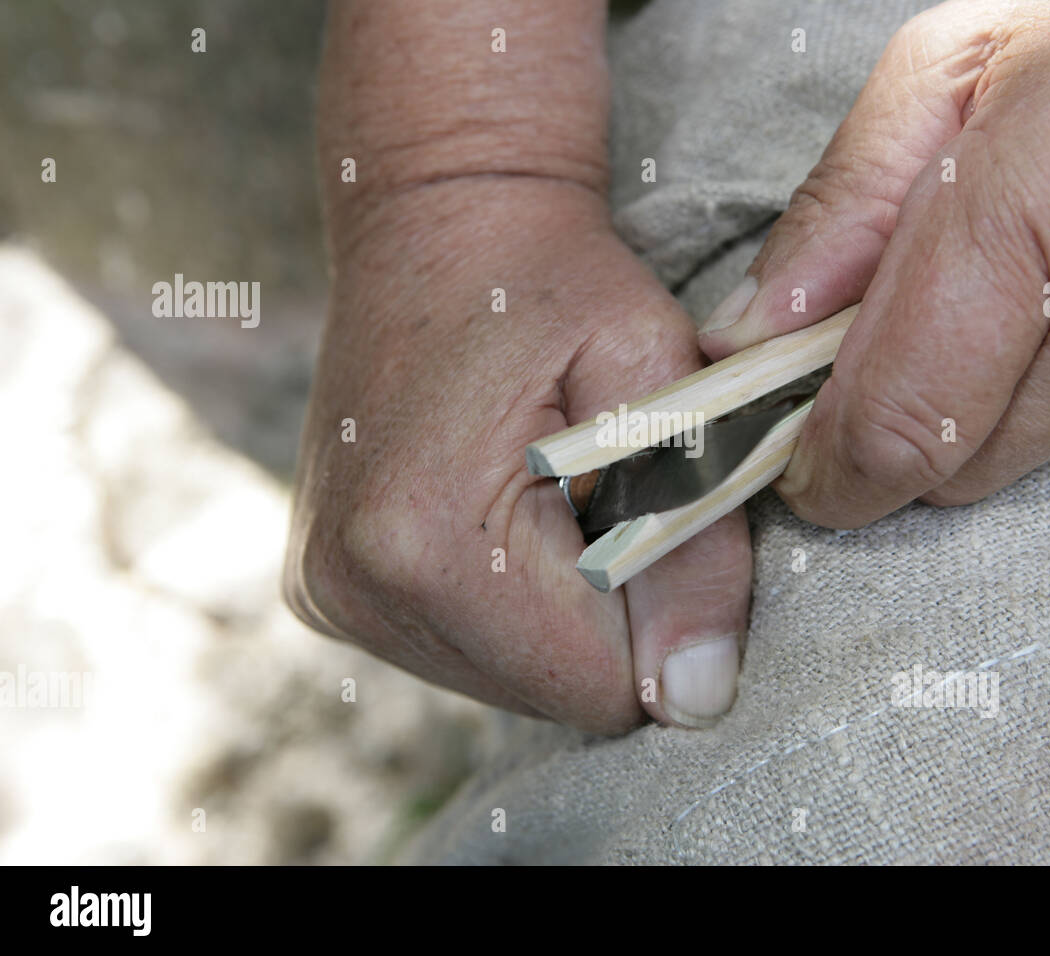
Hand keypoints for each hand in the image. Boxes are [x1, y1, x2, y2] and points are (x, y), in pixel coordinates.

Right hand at [284, 179, 751, 732]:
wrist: (439, 219)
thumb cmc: (554, 284)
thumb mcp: (656, 386)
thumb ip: (693, 546)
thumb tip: (698, 700)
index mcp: (429, 539)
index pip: (596, 686)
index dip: (660, 623)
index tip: (658, 522)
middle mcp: (357, 586)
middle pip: (548, 692)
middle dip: (607, 618)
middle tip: (602, 494)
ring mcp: (330, 593)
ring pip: (507, 679)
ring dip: (556, 611)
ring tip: (548, 494)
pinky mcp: (326, 588)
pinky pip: (458, 647)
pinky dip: (507, 602)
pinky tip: (501, 511)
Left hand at [699, 0, 1049, 527]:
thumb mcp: (952, 68)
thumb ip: (839, 206)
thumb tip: (748, 334)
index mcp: (1044, 200)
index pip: (901, 417)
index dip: (831, 466)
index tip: (803, 469)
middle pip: (954, 465)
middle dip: (904, 429)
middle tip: (920, 337)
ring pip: (1024, 462)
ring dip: (992, 407)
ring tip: (1035, 290)